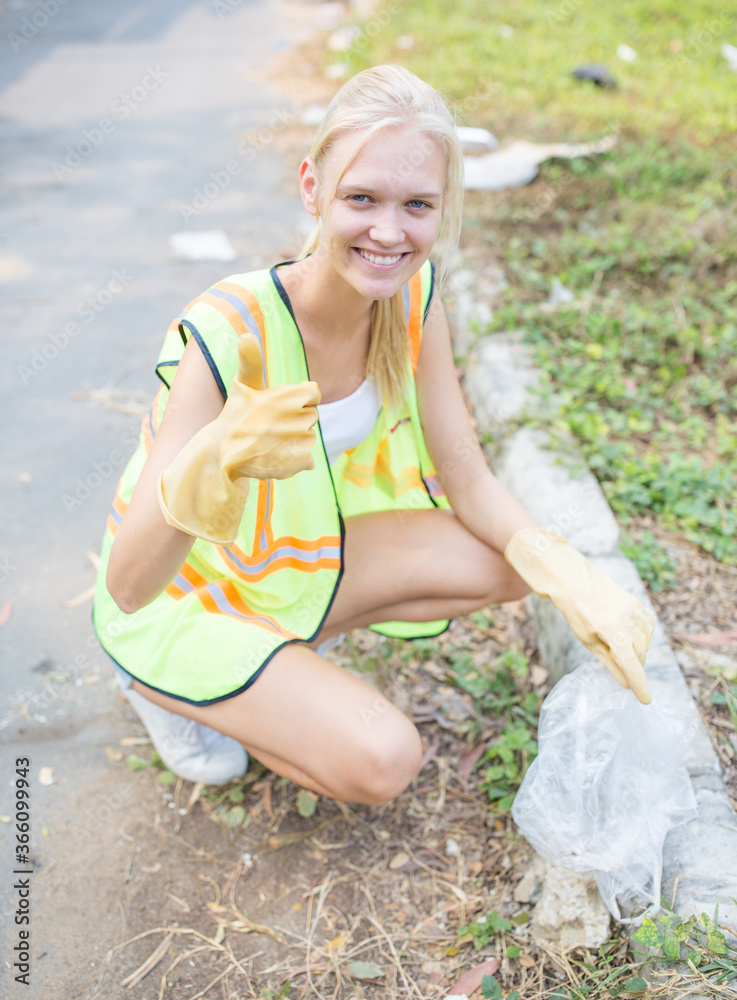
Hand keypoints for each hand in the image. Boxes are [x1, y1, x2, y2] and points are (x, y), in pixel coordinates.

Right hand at [221, 334, 319, 480]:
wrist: (223, 455)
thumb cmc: (236, 416)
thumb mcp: (243, 386)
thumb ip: (251, 361)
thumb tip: (245, 335)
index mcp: (288, 396)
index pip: (313, 392)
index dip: (299, 398)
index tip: (282, 405)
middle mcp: (297, 418)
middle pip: (311, 415)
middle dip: (296, 419)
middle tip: (271, 425)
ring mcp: (299, 441)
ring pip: (309, 436)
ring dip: (295, 439)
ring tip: (272, 441)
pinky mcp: (300, 461)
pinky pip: (309, 458)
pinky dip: (296, 458)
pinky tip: (277, 455)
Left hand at [504, 529, 654, 703]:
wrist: (576, 581)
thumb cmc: (577, 613)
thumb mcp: (587, 640)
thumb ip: (609, 662)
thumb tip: (626, 684)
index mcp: (609, 630)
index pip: (630, 664)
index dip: (639, 684)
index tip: (645, 700)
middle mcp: (625, 619)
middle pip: (639, 654)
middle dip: (633, 664)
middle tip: (619, 663)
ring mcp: (634, 610)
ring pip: (646, 642)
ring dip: (637, 650)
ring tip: (620, 647)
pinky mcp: (638, 604)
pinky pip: (648, 628)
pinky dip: (643, 636)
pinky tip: (630, 635)